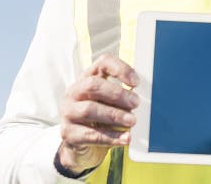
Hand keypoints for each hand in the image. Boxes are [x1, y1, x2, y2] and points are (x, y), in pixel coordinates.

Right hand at [57, 54, 140, 174]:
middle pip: (93, 85)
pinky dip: (111, 137)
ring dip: (114, 115)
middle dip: (117, 94)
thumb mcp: (110, 104)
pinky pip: (90, 134)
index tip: (136, 82)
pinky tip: (125, 138)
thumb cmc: (100, 120)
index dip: (120, 69)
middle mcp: (74, 92)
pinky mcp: (68, 133)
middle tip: (135, 103)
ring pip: (89, 109)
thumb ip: (122, 96)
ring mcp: (68, 113)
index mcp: (87, 78)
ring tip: (132, 121)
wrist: (82, 148)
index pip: (102, 63)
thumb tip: (142, 96)